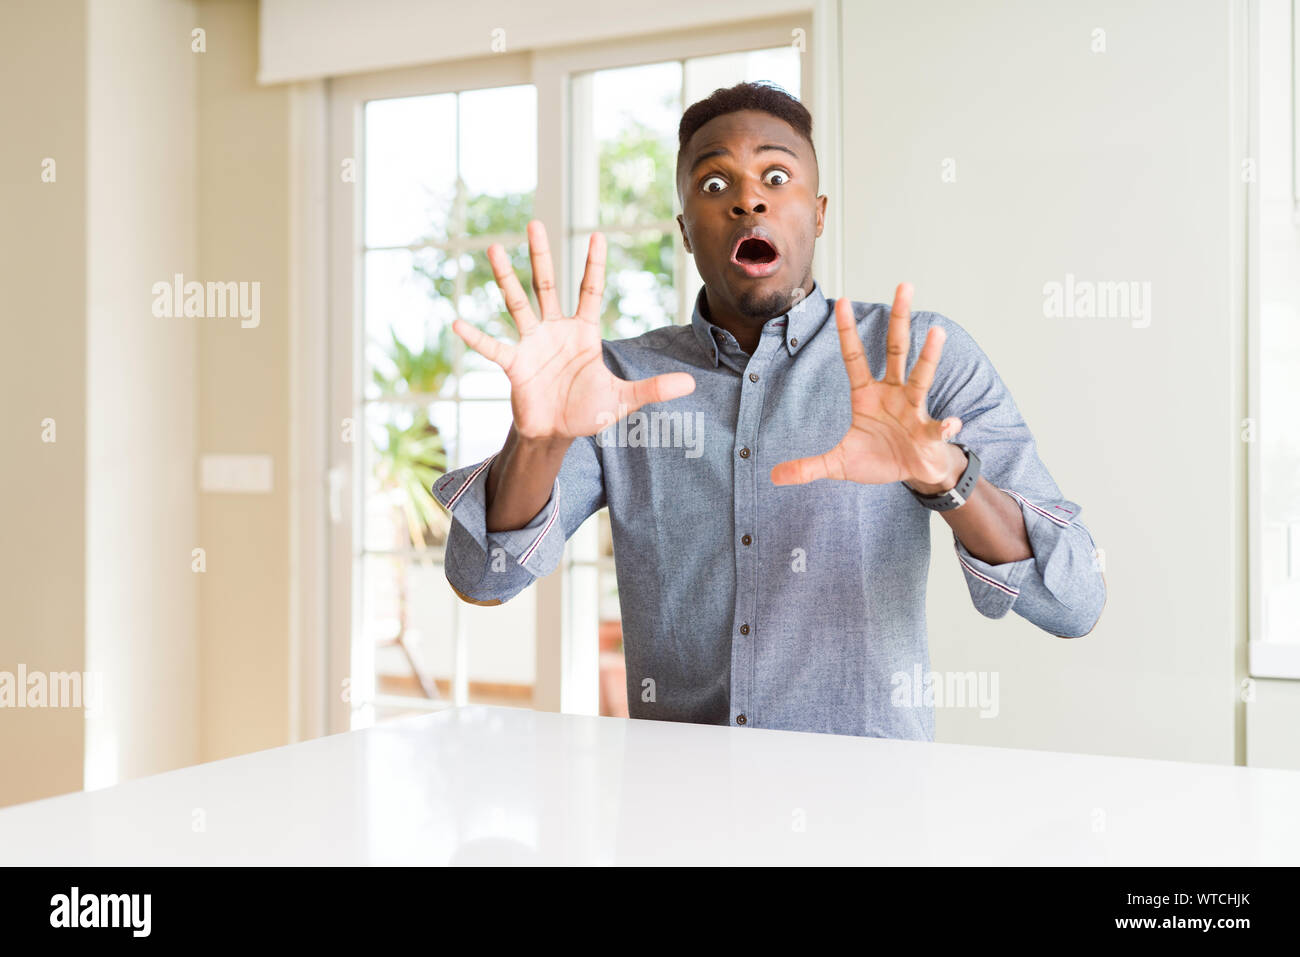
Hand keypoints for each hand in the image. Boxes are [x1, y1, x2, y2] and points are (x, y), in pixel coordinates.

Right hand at [452, 220, 695, 440]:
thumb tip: (690, 383)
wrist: (556, 433)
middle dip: (541, 255)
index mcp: (583, 332)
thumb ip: (652, 389)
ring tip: (494, 249)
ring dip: (505, 278)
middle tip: (534, 223)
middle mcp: (555, 330)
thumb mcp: (623, 400)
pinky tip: (459, 323)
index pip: (589, 290)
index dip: (593, 265)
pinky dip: (477, 338)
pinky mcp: (514, 364)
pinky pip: (493, 348)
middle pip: (547, 285)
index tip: (596, 234)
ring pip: (518, 303)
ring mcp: (532, 343)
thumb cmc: (587, 411)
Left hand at [770, 282, 963, 491]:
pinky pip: (937, 427)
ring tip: (937, 333)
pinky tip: (951, 423)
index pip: (854, 357)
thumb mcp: (838, 465)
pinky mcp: (929, 433)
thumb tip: (774, 477)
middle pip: (895, 350)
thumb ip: (809, 467)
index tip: (841, 301)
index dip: (847, 331)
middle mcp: (893, 393)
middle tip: (904, 285)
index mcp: (867, 395)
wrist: (912, 474)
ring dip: (928, 357)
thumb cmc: (879, 459)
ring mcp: (913, 410)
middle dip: (899, 319)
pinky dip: (945, 426)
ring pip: (920, 377)